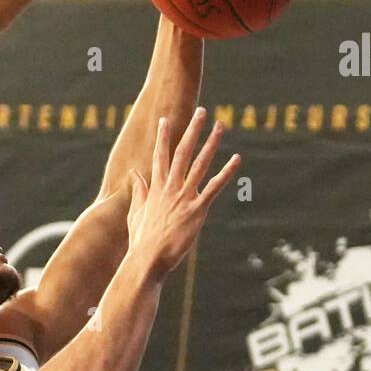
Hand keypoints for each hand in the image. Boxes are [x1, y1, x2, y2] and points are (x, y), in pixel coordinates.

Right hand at [126, 108, 239, 275]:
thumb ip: (138, 191)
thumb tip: (134, 174)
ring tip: (221, 125)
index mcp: (155, 188)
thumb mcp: (136, 213)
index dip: (163, 137)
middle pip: (182, 152)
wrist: (147, 258)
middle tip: (201, 111)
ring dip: (211, 143)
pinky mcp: (197, 209)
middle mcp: (170, 188)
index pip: (159, 156)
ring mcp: (184, 197)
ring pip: (200, 163)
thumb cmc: (141, 240)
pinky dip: (227, 172)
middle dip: (192, 130)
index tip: (166, 119)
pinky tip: (237, 158)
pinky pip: (215, 186)